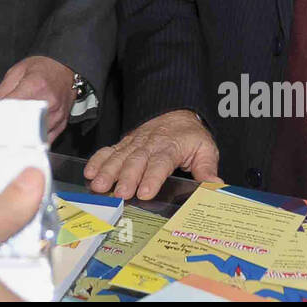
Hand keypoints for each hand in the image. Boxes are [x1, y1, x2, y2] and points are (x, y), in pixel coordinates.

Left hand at [0, 55, 76, 141]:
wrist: (65, 68)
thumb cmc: (43, 68)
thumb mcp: (17, 72)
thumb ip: (2, 91)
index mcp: (35, 86)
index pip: (12, 108)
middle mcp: (48, 102)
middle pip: (22, 125)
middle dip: (8, 129)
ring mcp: (56, 115)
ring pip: (33, 136)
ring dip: (20, 137)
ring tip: (10, 133)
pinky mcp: (61, 124)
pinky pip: (45, 140)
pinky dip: (33, 141)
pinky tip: (25, 137)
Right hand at [84, 109, 221, 199]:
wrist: (176, 113)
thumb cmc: (190, 136)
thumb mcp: (206, 149)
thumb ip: (207, 169)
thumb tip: (216, 186)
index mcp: (170, 147)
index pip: (160, 162)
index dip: (152, 177)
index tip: (144, 192)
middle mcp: (149, 144)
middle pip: (136, 161)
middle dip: (126, 177)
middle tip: (119, 194)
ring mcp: (134, 143)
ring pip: (119, 156)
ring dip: (108, 171)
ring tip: (98, 185)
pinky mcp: (124, 144)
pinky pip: (109, 150)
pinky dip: (98, 160)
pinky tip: (89, 172)